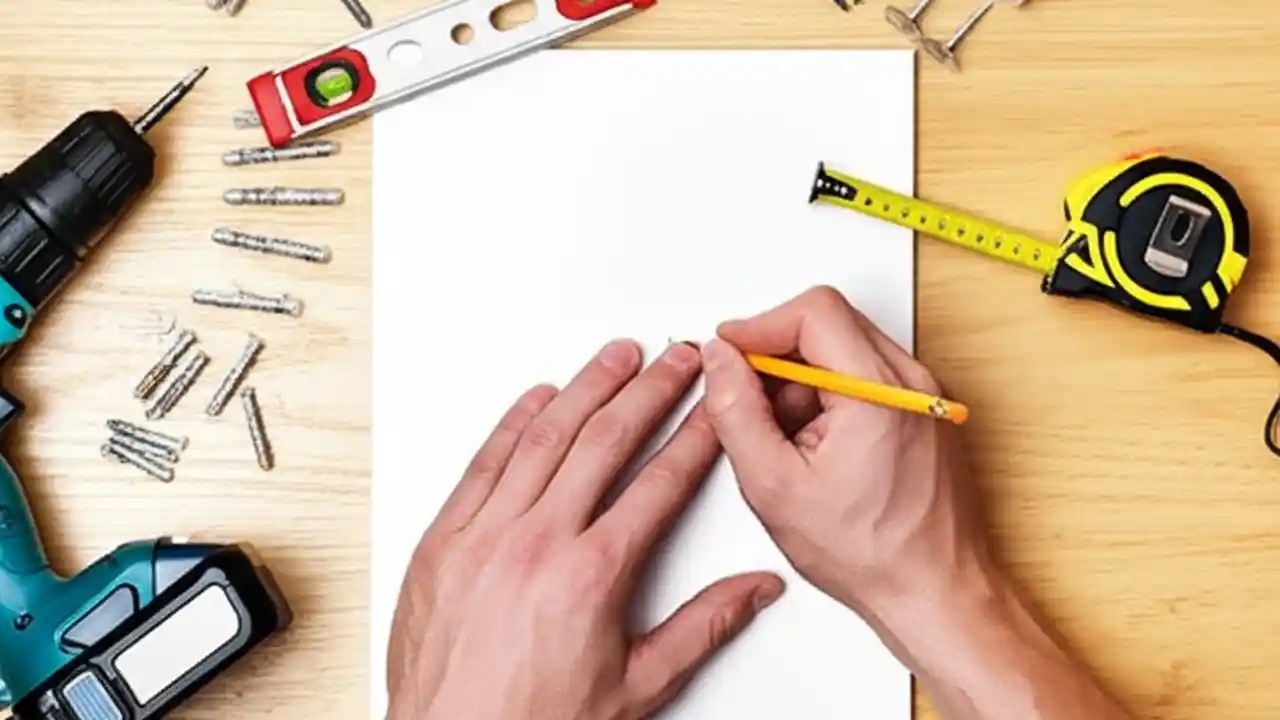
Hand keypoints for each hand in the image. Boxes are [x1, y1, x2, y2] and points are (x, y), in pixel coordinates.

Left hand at [387, 340, 783, 719]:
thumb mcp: (638, 686)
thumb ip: (702, 628)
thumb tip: (755, 591)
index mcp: (591, 574)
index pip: (661, 482)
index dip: (695, 436)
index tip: (713, 407)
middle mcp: (537, 542)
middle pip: (606, 440)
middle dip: (651, 390)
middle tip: (678, 359)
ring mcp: (484, 535)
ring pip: (543, 437)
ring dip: (586, 388)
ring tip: (617, 357)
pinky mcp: (443, 540)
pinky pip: (483, 464)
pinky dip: (513, 423)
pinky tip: (538, 398)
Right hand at [701, 286, 1129, 719]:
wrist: (936, 592)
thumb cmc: (873, 553)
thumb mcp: (775, 486)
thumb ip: (736, 412)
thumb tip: (719, 361)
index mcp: (879, 392)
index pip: (814, 311)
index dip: (760, 324)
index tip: (730, 352)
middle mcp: (910, 382)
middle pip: (829, 324)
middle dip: (777, 355)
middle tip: (749, 402)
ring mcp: (921, 395)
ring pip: (843, 350)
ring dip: (800, 381)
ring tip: (787, 441)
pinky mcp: (921, 411)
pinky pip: (863, 377)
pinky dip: (827, 398)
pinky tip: (814, 449)